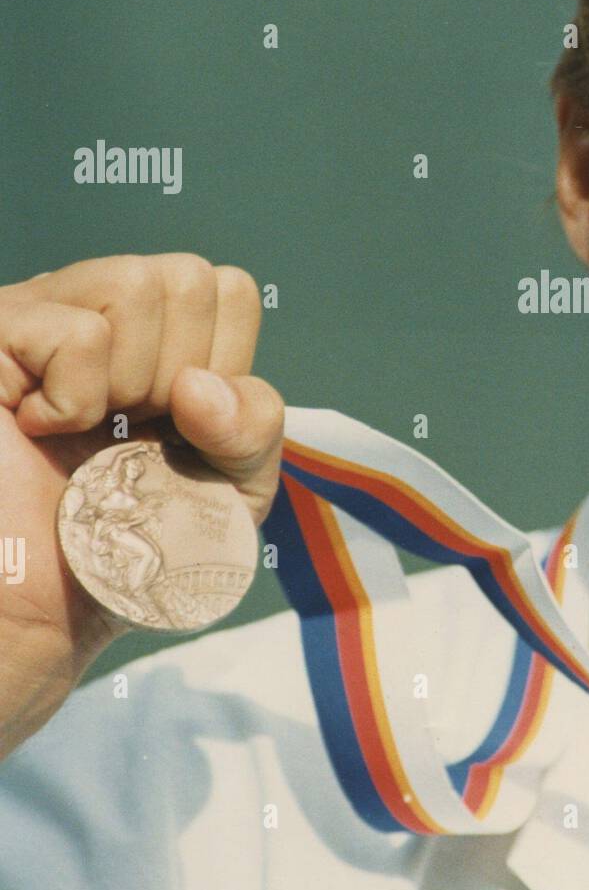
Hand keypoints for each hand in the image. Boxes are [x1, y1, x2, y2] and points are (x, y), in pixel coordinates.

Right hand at [0, 253, 284, 756]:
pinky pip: (78, 334)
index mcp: (153, 329)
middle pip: (190, 277)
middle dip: (179, 375)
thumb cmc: (127, 546)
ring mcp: (34, 313)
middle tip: (127, 431)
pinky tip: (38, 429)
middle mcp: (91, 305)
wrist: (39, 611)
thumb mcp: (230, 487)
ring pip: (136, 284)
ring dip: (128, 383)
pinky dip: (74, 400)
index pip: (230, 289)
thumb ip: (252, 427)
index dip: (226, 367)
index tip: (180, 429)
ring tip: (85, 429)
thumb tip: (201, 386)